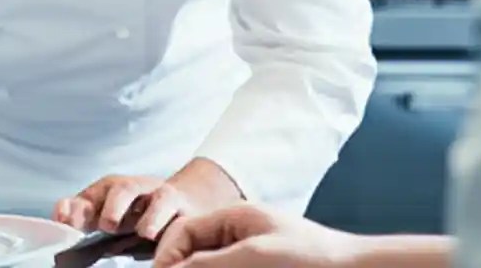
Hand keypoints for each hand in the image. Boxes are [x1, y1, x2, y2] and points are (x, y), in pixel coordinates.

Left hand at [54, 160, 240, 241]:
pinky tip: (147, 232)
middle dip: (92, 204)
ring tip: (109, 226)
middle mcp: (122, 190)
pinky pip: (162, 201)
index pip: (83, 199)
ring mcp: (146, 190)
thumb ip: (89, 225)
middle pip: (103, 188)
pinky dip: (153, 216)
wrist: (186, 202)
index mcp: (104, 196)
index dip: (70, 208)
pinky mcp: (171, 197)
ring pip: (128, 189)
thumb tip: (63, 234)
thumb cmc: (142, 214)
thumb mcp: (114, 221)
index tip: (62, 220)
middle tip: (84, 222)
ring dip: (115, 206)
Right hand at [154, 204, 360, 267]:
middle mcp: (237, 235)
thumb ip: (209, 263)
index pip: (184, 232)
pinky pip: (226, 267)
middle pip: (192, 253)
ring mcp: (248, 254)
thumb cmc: (314, 257)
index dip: (167, 256)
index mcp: (234, 218)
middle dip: (179, 267)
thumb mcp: (255, 256)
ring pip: (208, 264)